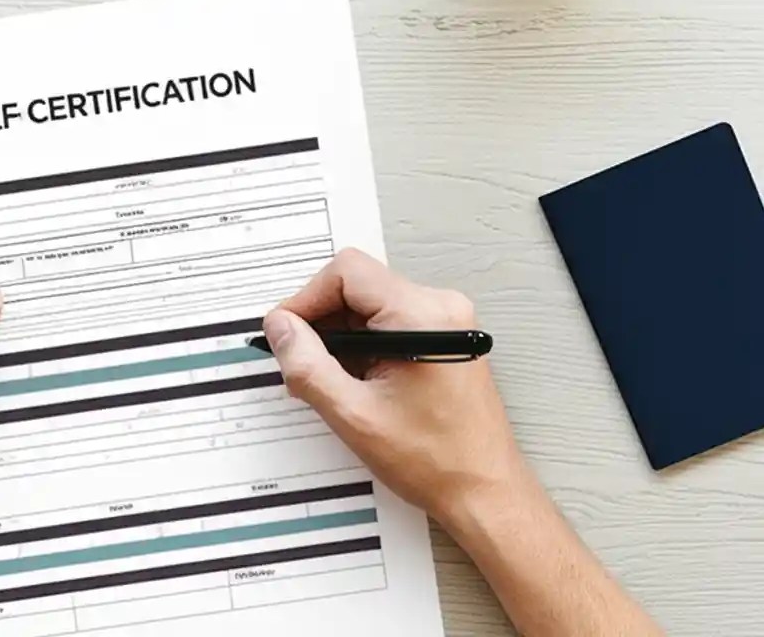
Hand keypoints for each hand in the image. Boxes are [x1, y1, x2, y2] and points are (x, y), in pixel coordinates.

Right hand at [263, 249, 531, 525]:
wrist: (484, 491)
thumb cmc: (434, 460)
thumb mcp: (353, 414)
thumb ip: (307, 364)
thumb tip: (280, 328)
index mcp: (421, 316)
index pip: (347, 272)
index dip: (306, 299)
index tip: (286, 333)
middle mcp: (440, 308)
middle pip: (358, 286)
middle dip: (321, 322)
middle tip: (301, 365)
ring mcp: (447, 322)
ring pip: (371, 307)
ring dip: (341, 338)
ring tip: (331, 384)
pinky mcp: (444, 339)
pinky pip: (389, 324)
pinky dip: (363, 347)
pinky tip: (356, 384)